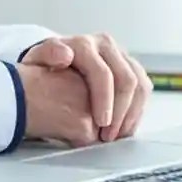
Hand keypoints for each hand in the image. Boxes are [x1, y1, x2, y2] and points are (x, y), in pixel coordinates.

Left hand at [21, 34, 150, 142]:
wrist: (53, 61)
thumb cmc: (44, 67)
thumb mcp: (37, 60)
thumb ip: (47, 55)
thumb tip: (64, 55)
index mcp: (84, 44)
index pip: (103, 73)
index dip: (105, 101)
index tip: (101, 124)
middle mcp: (105, 45)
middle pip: (126, 80)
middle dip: (121, 113)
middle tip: (109, 136)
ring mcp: (120, 54)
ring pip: (140, 84)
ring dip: (132, 113)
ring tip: (118, 135)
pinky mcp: (130, 65)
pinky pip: (144, 88)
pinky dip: (137, 110)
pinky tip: (124, 126)